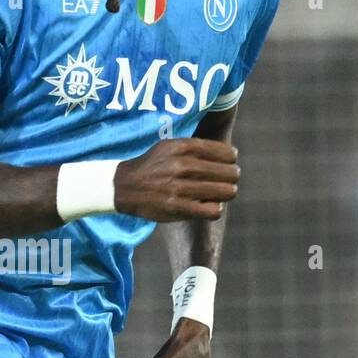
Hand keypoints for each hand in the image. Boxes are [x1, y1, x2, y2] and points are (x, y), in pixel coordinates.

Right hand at [115, 138, 239, 222]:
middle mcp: (183, 165)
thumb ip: (197, 147)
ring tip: (221, 194)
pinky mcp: (177, 207)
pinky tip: (209, 206)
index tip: (228, 164)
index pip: (226, 153)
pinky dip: (216, 209)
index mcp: (184, 147)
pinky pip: (213, 211)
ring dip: (226, 193)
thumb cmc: (154, 165)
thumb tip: (231, 154)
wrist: (125, 186)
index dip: (231, 160)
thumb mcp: (171, 146)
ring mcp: (180, 187)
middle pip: (230, 173)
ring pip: (225, 191)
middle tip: (227, 181)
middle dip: (231, 178)